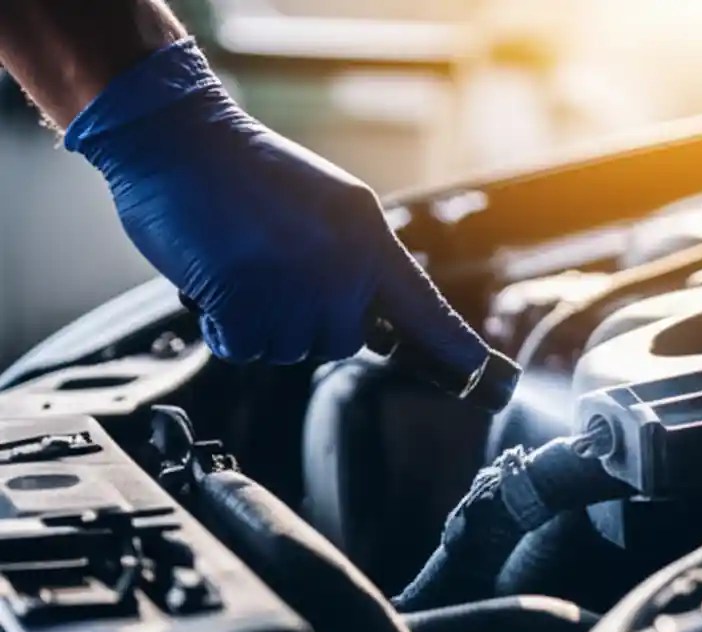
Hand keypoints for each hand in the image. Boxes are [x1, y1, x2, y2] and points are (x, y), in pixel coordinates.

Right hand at [67, 39, 489, 370]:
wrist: (177, 140)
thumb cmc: (248, 171)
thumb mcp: (329, 205)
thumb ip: (356, 256)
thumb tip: (373, 307)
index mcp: (367, 239)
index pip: (423, 305)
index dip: (450, 345)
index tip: (475, 372)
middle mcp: (340, 269)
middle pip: (342, 342)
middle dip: (308, 322)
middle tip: (277, 273)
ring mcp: (294, 290)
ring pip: (289, 349)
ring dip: (262, 324)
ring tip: (245, 268)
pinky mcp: (243, 305)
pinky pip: (243, 349)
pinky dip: (224, 327)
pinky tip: (219, 282)